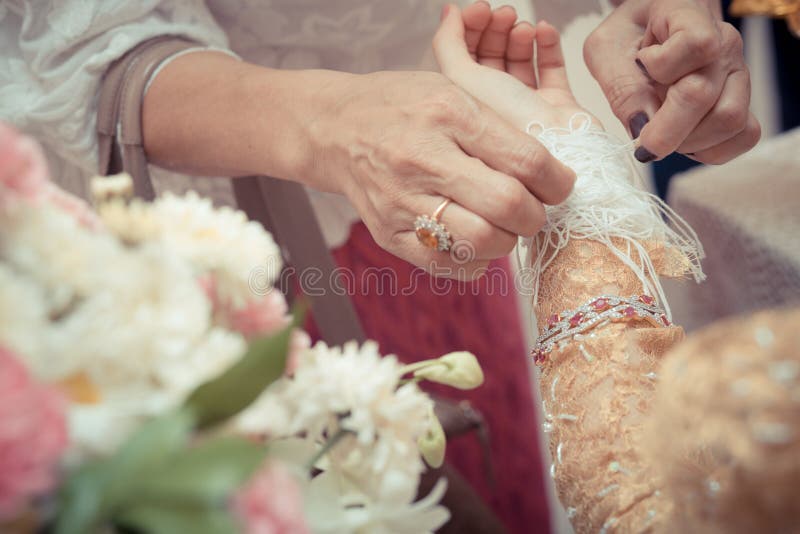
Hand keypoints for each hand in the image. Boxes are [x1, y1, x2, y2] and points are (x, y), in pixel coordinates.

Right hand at [308, 69, 575, 278]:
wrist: (335, 130)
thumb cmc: (401, 107)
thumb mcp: (451, 92)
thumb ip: (498, 129)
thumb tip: (548, 173)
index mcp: (447, 114)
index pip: (525, 160)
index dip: (557, 181)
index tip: (559, 185)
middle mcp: (422, 159)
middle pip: (506, 206)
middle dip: (535, 215)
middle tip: (532, 209)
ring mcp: (402, 202)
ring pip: (480, 242)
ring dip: (506, 240)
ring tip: (501, 225)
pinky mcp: (389, 234)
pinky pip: (447, 265)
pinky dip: (475, 261)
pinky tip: (475, 240)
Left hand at [433, 3, 598, 131]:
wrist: (552, 152)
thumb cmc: (505, 122)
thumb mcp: (462, 79)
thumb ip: (449, 44)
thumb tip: (447, 13)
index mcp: (468, 104)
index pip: (464, 58)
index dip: (470, 29)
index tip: (479, 9)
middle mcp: (496, 106)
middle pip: (491, 58)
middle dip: (496, 29)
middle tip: (503, 13)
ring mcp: (526, 105)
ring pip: (520, 61)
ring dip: (519, 36)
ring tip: (522, 27)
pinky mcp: (556, 105)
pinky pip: (551, 68)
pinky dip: (548, 45)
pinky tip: (543, 30)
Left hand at [584, 0, 759, 163]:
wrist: (648, 29)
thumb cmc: (627, 37)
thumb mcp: (606, 49)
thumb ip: (621, 86)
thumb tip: (642, 126)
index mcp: (692, 17)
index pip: (697, 45)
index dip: (662, 69)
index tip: (640, 68)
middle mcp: (724, 45)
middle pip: (707, 97)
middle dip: (667, 131)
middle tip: (643, 139)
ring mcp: (738, 74)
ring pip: (730, 121)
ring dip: (689, 142)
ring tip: (665, 133)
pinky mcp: (743, 101)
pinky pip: (743, 136)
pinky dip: (711, 150)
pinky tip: (685, 141)